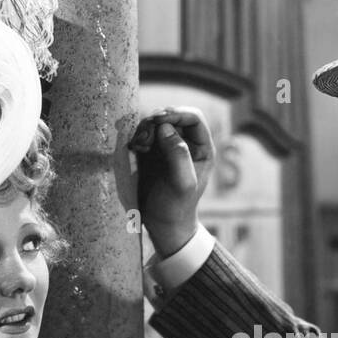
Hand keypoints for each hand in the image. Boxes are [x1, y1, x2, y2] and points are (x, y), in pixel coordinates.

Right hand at [127, 106, 214, 256]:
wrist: (162, 224)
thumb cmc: (177, 207)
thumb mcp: (182, 184)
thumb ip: (178, 155)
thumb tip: (166, 128)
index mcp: (202, 148)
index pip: (193, 117)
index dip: (177, 113)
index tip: (159, 120)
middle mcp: (186, 143)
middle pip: (172, 116)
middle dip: (156, 121)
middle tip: (144, 138)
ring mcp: (167, 146)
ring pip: (155, 123)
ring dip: (144, 129)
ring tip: (138, 147)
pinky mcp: (151, 152)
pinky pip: (143, 134)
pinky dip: (137, 136)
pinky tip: (134, 149)